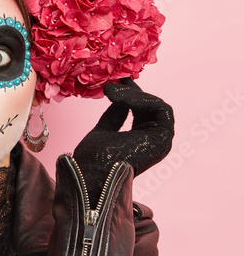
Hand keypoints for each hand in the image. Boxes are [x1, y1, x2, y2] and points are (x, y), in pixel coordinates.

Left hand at [73, 78, 173, 193]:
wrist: (92, 174)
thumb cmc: (92, 158)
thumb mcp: (103, 130)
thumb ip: (114, 116)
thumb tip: (121, 98)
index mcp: (140, 141)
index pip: (141, 110)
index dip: (130, 94)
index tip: (116, 81)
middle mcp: (154, 141)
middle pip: (150, 106)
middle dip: (132, 91)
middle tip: (115, 81)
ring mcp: (161, 141)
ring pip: (156, 105)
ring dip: (134, 95)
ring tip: (113, 92)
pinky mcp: (164, 138)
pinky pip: (162, 109)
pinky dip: (143, 100)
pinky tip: (123, 98)